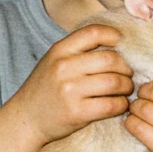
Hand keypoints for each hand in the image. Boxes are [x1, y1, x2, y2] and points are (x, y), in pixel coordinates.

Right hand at [7, 24, 133, 146]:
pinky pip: (111, 105)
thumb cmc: (45, 89)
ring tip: (125, 90)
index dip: (113, 36)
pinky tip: (119, 105)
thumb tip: (115, 42)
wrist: (25, 119)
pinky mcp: (77, 112)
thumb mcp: (53, 61)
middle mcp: (63, 67)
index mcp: (59, 50)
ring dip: (126, 87)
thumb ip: (77, 50)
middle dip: (126, 68)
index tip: (121, 44)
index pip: (93, 32)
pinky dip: (121, 105)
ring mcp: (70, 90)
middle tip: (127, 75)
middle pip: (111, 59)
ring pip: (115, 82)